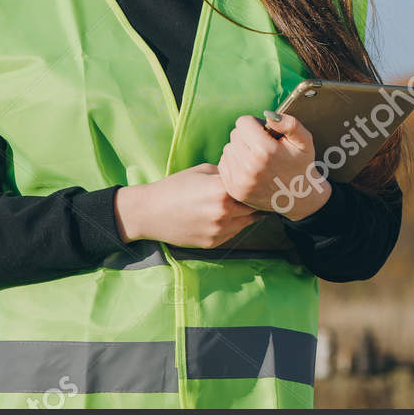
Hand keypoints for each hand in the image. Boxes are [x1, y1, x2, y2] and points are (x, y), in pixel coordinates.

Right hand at [113, 164, 264, 247]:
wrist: (148, 212)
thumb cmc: (175, 186)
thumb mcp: (202, 171)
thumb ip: (227, 172)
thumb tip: (248, 172)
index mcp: (222, 190)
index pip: (253, 186)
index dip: (259, 183)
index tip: (264, 180)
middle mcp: (223, 212)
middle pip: (254, 206)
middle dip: (257, 200)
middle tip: (261, 193)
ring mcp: (218, 230)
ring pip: (248, 222)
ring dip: (248, 214)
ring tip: (247, 205)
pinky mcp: (213, 243)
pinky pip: (234, 233)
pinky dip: (236, 225)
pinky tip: (229, 216)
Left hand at [217, 113, 331, 219]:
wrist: (299, 197)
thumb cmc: (301, 165)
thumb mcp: (305, 141)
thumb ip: (290, 124)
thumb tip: (268, 115)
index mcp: (265, 151)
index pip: (243, 122)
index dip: (256, 124)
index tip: (266, 134)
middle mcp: (249, 167)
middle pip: (234, 135)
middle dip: (248, 136)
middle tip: (264, 147)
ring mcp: (240, 181)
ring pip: (228, 149)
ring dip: (240, 150)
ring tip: (257, 159)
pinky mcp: (234, 190)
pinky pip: (223, 165)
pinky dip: (235, 163)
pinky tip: (250, 169)